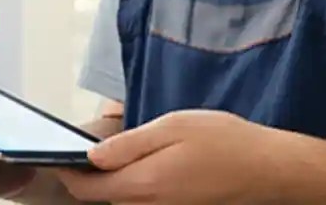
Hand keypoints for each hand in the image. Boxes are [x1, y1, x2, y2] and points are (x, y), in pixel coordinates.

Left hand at [55, 109, 282, 203]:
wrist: (266, 170)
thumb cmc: (223, 142)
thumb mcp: (173, 127)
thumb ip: (129, 144)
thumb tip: (92, 156)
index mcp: (143, 186)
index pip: (87, 190)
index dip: (68, 173)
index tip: (59, 156)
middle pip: (104, 197)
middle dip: (92, 176)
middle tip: (93, 147)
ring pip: (123, 200)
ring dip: (115, 181)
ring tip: (123, 153)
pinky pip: (143, 202)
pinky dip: (136, 185)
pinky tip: (150, 165)